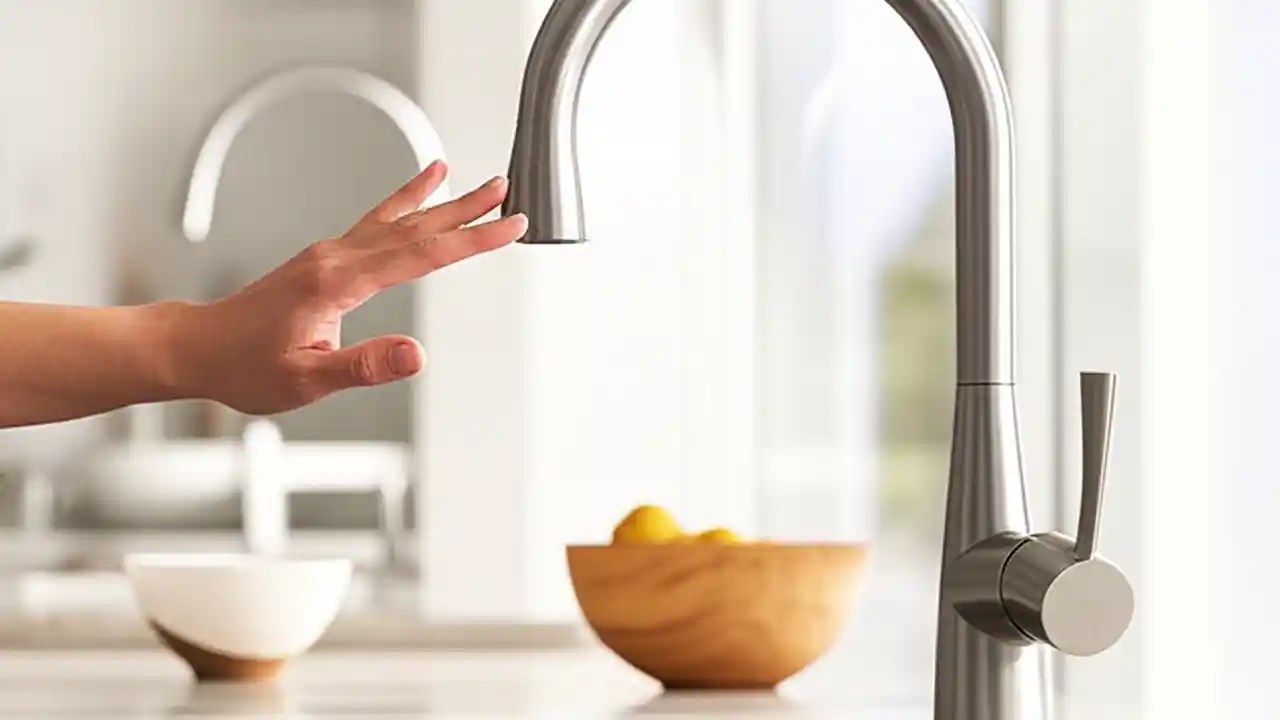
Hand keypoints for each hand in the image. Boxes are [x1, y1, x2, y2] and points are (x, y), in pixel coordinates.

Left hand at [173, 161, 525, 414]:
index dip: (470, 241)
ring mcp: (329, 254)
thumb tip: (415, 356)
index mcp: (337, 282)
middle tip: (506, 191)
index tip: (507, 227)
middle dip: (465, 210)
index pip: (420, 256)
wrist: (198, 348)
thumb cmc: (244, 366)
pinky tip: (421, 191)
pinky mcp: (326, 260)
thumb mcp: (306, 378)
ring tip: (476, 184)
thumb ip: (364, 366)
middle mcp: (335, 258)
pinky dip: (405, 203)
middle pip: (415, 227)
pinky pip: (377, 223)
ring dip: (441, 202)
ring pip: (398, 220)